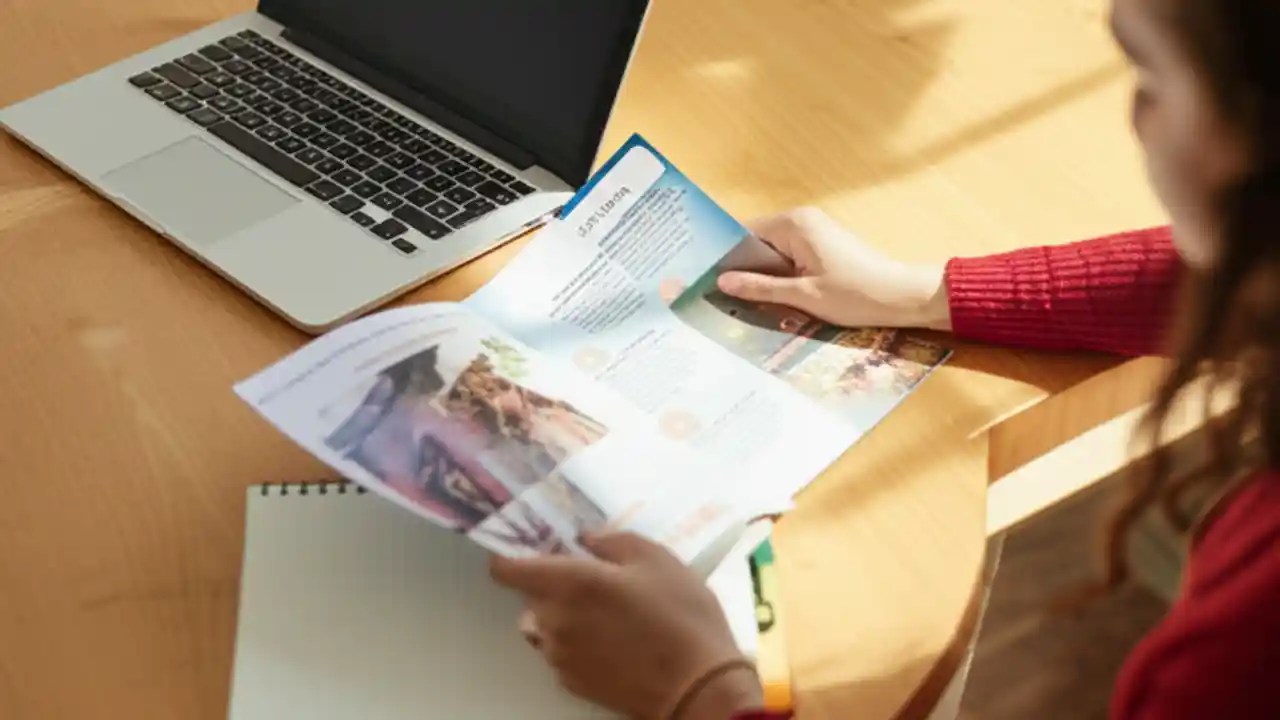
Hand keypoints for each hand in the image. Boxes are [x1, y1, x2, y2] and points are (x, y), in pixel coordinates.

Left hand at [490, 532, 762, 719]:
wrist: (698, 689)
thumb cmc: (681, 616)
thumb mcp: (657, 560)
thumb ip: (614, 541)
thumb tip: (587, 539)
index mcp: (570, 583)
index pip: (508, 569)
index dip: (512, 556)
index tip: (531, 550)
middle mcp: (554, 619)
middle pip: (530, 596)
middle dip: (553, 585)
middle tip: (595, 582)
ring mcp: (559, 656)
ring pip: (544, 625)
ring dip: (563, 616)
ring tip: (606, 616)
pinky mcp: (571, 683)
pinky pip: (560, 652)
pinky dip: (576, 643)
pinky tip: (613, 642)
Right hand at [717, 207, 951, 329]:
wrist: (903, 297)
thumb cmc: (854, 294)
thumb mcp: (802, 295)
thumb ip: (760, 287)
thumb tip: (722, 282)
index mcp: (794, 224)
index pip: (743, 233)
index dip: (723, 255)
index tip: (701, 276)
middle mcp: (801, 221)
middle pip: (756, 242)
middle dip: (739, 267)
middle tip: (711, 294)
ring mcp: (813, 233)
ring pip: (771, 253)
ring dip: (758, 275)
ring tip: (734, 300)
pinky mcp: (822, 248)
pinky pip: (787, 259)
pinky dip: (776, 276)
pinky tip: (765, 298)